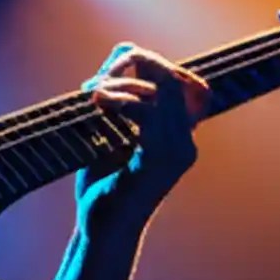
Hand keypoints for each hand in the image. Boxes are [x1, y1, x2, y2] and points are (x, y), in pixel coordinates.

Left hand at [76, 42, 210, 235]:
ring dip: (121, 81)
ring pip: (161, 89)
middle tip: (99, 78)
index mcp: (179, 133)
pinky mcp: (160, 162)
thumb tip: (123, 50)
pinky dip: (120, 99)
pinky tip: (97, 101)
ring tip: (93, 92)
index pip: (183, 78)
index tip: (112, 71)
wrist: (102, 229)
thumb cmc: (104, 183)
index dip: (152, 62)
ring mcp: (177, 152)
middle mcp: (186, 141)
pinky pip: (146, 114)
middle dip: (135, 63)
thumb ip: (121, 94)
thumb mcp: (111, 130)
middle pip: (173, 76)